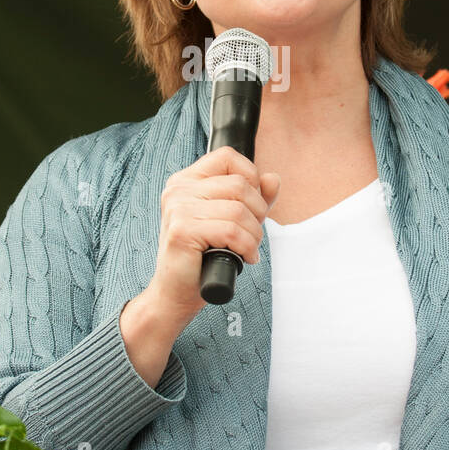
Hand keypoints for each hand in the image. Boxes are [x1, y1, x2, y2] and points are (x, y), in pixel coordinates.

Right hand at [148, 147, 280, 320]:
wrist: (176, 292)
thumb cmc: (202, 257)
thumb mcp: (232, 220)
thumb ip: (254, 198)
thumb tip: (272, 179)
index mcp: (186, 180)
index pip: (227, 156)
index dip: (250, 177)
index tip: (250, 205)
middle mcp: (178, 189)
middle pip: (239, 184)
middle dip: (257, 213)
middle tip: (251, 235)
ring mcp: (177, 208)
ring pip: (239, 210)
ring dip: (254, 235)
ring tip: (247, 248)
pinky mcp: (182, 231)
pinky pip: (232, 231)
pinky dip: (247, 247)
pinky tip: (244, 258)